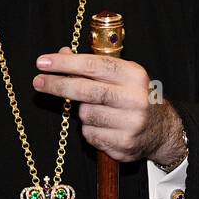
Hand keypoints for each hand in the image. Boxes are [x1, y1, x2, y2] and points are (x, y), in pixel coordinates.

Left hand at [32, 48, 184, 164]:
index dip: (65, 63)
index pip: (94, 65)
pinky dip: (89, 130)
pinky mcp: (124, 144)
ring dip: (82, 112)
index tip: (43, 62)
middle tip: (37, 82)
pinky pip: (90, 135)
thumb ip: (91, 65)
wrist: (161, 130)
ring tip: (96, 111)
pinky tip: (103, 127)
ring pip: (85, 114)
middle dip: (58, 85)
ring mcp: (131, 123)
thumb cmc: (133, 97)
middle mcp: (135, 98)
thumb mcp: (119, 75)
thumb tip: (61, 54)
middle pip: (86, 90)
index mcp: (134, 75)